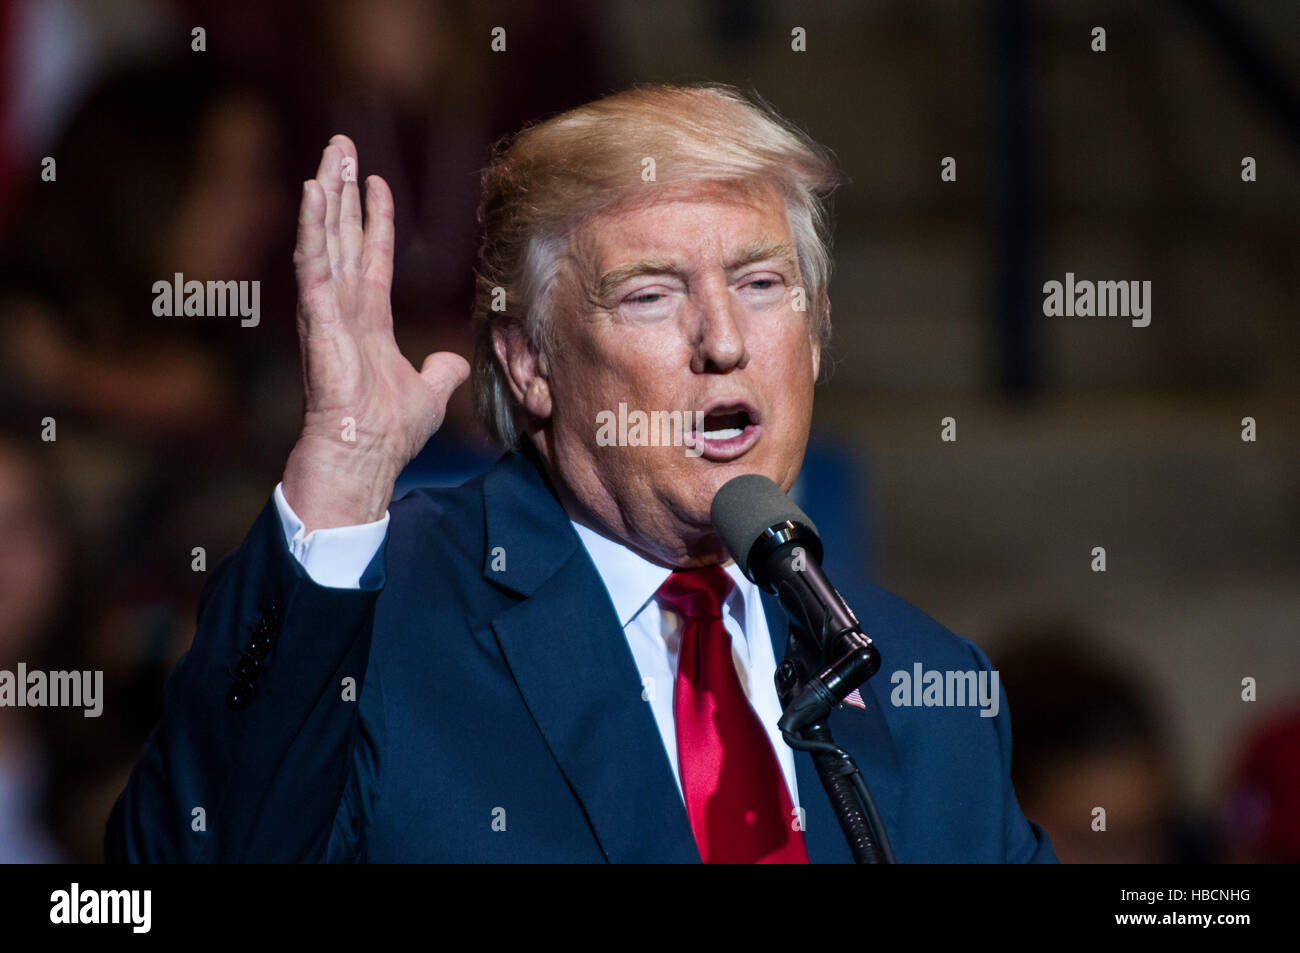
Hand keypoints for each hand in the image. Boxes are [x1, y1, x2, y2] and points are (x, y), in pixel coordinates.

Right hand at [282, 135, 468, 531]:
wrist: (363, 459)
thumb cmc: (388, 434)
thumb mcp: (428, 394)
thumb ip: (440, 372)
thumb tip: (453, 359)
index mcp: (369, 322)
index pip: (371, 256)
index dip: (374, 219)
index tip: (375, 182)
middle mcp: (344, 309)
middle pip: (342, 235)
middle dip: (341, 190)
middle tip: (339, 145)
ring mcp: (328, 312)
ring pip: (326, 239)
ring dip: (327, 195)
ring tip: (328, 153)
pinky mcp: (320, 320)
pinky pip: (314, 264)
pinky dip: (313, 227)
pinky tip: (313, 191)